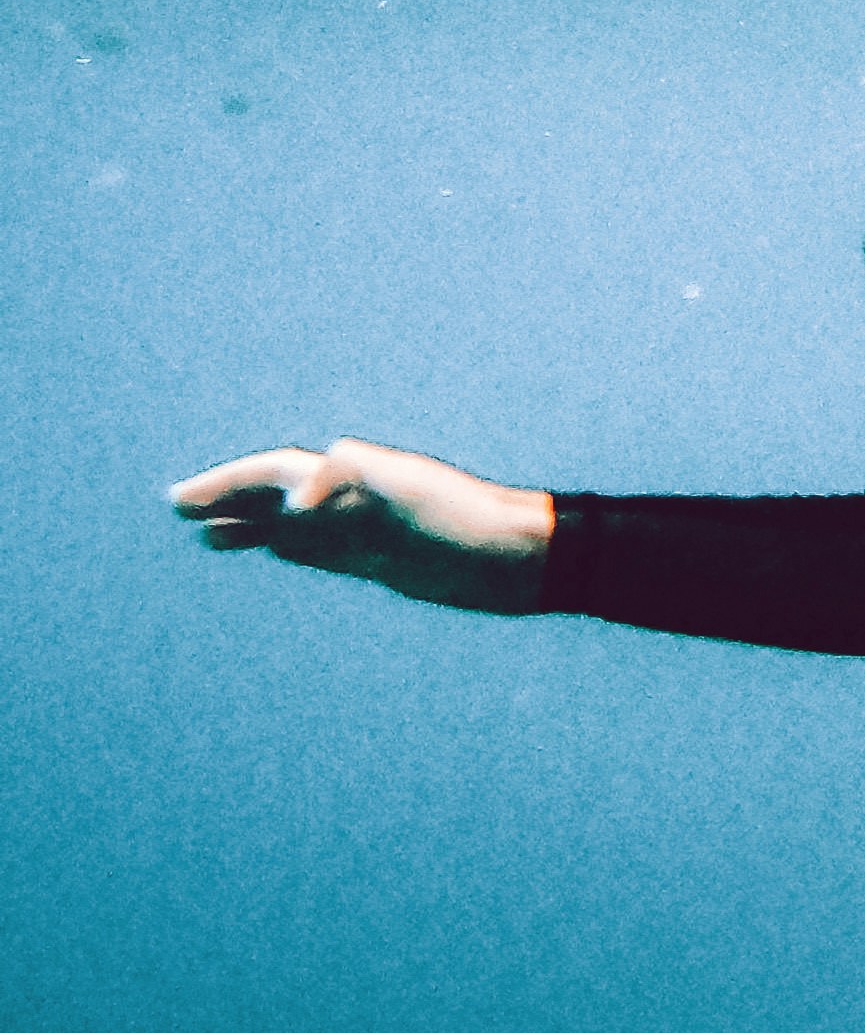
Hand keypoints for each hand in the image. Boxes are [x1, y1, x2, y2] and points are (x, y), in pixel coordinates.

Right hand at [169, 439, 552, 612]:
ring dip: (250, 525)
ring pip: (292, 524)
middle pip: (277, 493)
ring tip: (206, 535)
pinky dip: (290, 548)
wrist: (519, 557)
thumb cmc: (470, 522)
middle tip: (176, 508)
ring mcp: (364, 528)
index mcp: (355, 475)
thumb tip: (295, 502)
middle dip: (229, 498)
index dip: (231, 484)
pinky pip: (321, 550)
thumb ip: (353, 485)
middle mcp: (354, 498)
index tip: (187, 504)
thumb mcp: (411, 498)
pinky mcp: (381, 559)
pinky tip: (270, 551)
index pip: (279, 473)